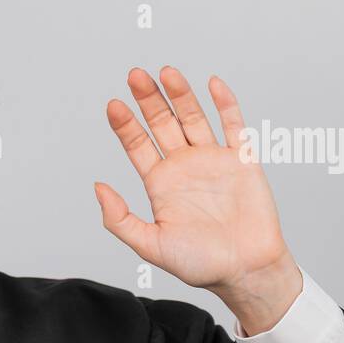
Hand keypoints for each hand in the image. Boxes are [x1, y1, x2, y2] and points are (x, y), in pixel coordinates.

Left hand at [95, 66, 301, 335]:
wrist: (245, 270)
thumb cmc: (200, 264)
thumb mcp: (149, 245)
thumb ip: (119, 218)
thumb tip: (98, 188)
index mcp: (160, 184)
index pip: (138, 145)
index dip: (126, 125)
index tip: (113, 105)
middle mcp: (184, 167)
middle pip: (162, 123)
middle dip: (148, 100)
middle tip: (135, 76)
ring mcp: (213, 160)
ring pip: (194, 118)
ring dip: (180, 95)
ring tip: (166, 72)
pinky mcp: (242, 161)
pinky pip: (234, 126)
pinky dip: (225, 104)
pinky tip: (212, 84)